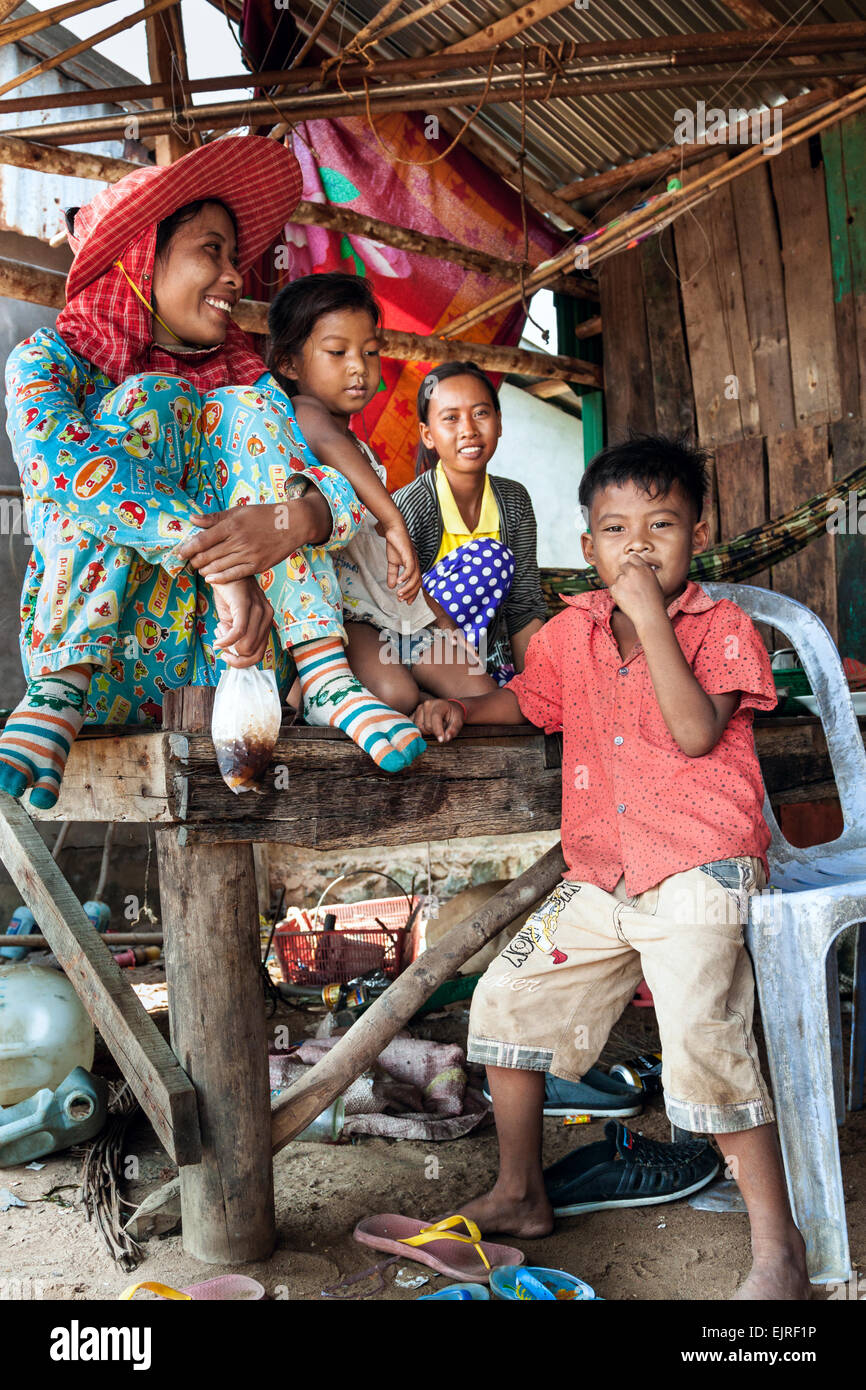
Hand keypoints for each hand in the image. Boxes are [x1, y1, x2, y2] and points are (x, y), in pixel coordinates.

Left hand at [178, 501, 313, 582]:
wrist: (293, 524)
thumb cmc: (264, 515)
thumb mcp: (239, 511)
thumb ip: (215, 518)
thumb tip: (193, 519)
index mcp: (232, 525)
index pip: (202, 539)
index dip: (188, 548)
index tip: (180, 553)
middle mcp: (238, 540)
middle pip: (208, 555)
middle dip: (194, 561)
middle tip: (188, 562)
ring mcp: (248, 554)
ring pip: (218, 567)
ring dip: (205, 570)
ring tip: (199, 569)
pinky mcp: (258, 565)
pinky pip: (234, 575)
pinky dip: (220, 578)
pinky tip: (211, 578)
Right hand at [210, 577, 273, 667]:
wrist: (223, 570)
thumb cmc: (228, 594)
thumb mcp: (233, 619)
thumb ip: (237, 636)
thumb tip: (232, 651)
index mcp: (266, 621)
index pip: (259, 653)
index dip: (242, 662)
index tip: (227, 657)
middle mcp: (267, 616)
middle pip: (253, 653)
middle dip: (234, 657)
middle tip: (221, 646)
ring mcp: (258, 610)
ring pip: (247, 645)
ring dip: (228, 646)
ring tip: (219, 632)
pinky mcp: (245, 605)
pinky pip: (238, 632)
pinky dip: (226, 640)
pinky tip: (218, 639)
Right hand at [383, 522, 420, 602]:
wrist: (394, 529)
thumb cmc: (395, 544)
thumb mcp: (392, 563)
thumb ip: (393, 575)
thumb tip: (391, 586)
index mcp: (413, 567)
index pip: (416, 583)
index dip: (413, 594)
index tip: (407, 602)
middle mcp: (416, 564)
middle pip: (418, 583)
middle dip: (410, 593)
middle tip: (401, 600)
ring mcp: (414, 559)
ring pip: (414, 578)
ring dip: (407, 588)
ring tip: (399, 594)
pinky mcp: (409, 554)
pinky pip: (410, 568)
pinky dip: (405, 576)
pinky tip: (399, 582)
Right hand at [412, 698, 463, 742]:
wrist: (449, 708)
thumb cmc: (453, 715)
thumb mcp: (458, 722)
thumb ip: (453, 730)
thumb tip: (446, 738)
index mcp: (439, 704)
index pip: (436, 718)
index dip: (438, 730)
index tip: (441, 739)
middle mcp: (427, 704)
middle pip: (427, 725)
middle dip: (434, 731)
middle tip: (440, 729)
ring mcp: (419, 708)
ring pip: (418, 726)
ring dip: (426, 731)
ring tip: (434, 727)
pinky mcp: (414, 713)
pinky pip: (412, 724)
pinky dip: (418, 729)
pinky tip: (425, 728)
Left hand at [608, 555, 666, 627]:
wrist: (649, 615)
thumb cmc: (654, 601)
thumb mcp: (654, 582)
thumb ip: (644, 573)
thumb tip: (637, 570)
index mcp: (644, 568)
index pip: (633, 557)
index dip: (632, 564)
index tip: (633, 571)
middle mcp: (633, 571)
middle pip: (624, 566)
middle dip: (626, 573)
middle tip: (631, 585)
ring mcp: (623, 579)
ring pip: (618, 578)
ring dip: (622, 585)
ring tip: (632, 596)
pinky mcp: (615, 588)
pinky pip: (613, 587)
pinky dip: (617, 593)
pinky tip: (627, 600)